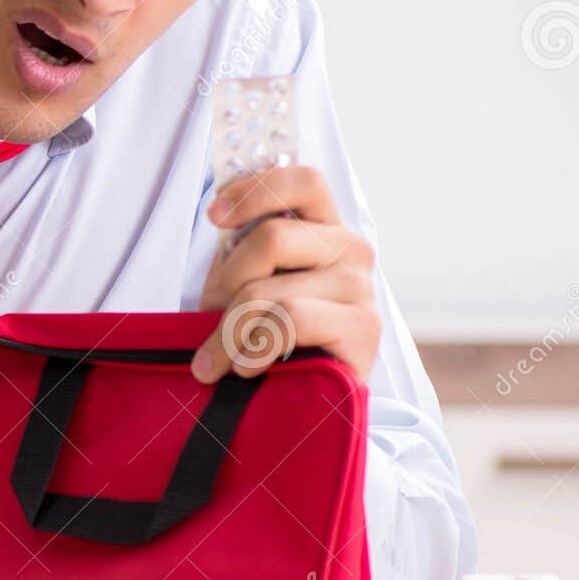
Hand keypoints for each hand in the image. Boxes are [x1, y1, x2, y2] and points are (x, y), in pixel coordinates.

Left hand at [192, 166, 379, 383]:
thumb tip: (219, 210)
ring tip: (219, 358)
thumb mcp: (243, 280)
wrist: (297, 397)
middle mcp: (350, 250)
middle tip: (214, 314)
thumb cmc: (264, 332)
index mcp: (323, 227)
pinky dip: (255, 347)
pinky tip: (247, 368)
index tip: (214, 215)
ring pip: (271, 290)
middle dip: (228, 280)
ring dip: (229, 329)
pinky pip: (290, 322)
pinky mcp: (364, 328)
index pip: (303, 182)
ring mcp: (361, 288)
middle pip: (272, 237)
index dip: (255, 190)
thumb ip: (239, 245)